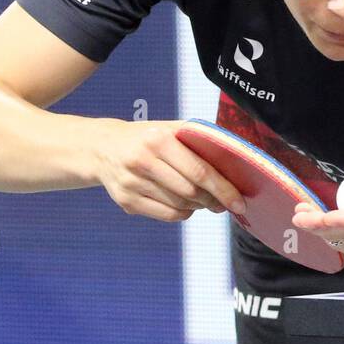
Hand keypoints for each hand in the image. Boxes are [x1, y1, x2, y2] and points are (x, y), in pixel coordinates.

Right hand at [94, 119, 247, 223]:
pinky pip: (167, 215)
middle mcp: (142, 161)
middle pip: (190, 192)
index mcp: (158, 139)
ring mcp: (132, 184)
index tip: (240, 201)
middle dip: (214, 200)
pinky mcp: (126, 202)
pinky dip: (184, 213)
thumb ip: (198, 139)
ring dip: (200, 207)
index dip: (223, 189)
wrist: (103, 147)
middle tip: (226, 203)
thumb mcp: (169, 128)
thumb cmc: (147, 137)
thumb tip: (235, 158)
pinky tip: (187, 205)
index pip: (199, 170)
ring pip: (180, 206)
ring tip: (207, 201)